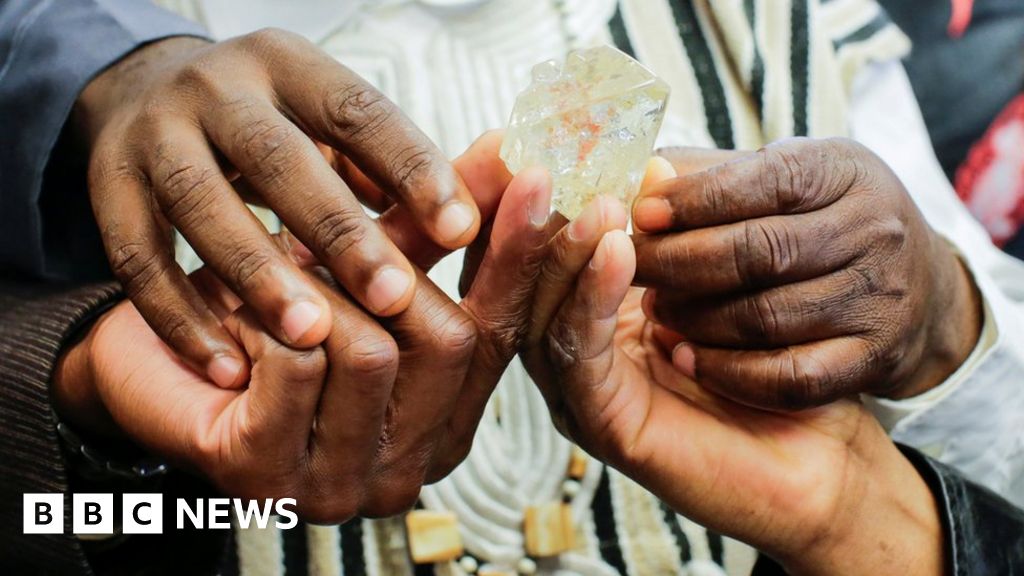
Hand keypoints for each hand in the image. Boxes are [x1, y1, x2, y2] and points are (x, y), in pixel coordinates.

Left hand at [53, 133, 553, 518]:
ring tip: (271, 293)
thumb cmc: (262, 321)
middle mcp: (404, 471)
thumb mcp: (357, 273)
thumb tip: (506, 158)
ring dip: (315, 296)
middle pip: (450, 343)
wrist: (146, 371)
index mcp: (440, 426)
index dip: (515, 253)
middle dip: (387, 273)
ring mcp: (338, 488)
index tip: (536, 177)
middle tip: (323, 244)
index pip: (500, 334)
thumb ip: (431, 232)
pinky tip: (237, 329)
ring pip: (372, 350)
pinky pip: (297, 363)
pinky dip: (263, 319)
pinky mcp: (267, 479)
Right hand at [74, 32, 481, 388]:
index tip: (464, 229)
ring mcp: (153, 136)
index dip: (411, 169)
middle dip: (339, 229)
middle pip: (279, 156)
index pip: (357, 110)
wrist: (146, 98)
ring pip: (202, 204)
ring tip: (310, 335)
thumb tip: (494, 191)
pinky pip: (136, 257)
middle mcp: (217, 88)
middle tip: (395, 295)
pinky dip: (180, 316)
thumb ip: (402, 171)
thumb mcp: (332, 135)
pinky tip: (227, 366)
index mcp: (288, 65)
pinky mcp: (105, 188)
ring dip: (258, 273)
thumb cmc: (273, 133)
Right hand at [520, 194, 943, 574]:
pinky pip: (582, 357)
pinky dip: (592, 300)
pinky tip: (617, 251)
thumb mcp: (722, 277)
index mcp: (590, 312)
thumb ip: (682, 231)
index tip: (531, 143)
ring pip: (544, 316)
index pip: (533, 251)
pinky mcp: (603, 426)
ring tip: (594, 202)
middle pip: (521, 283)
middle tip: (537, 164)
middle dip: (525, 221)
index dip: (523, 201)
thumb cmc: (772, 358)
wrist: (820, 451)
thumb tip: (650, 163)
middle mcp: (573, 351)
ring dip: (562, 254)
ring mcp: (581, 391)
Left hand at [631, 138, 981, 408]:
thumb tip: (643, 175)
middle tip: (628, 269)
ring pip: (766, 318)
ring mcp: (878, 300)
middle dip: (679, 263)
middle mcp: (872, 230)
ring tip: (655, 311)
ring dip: (695, 319)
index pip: (765, 179)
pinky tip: (687, 358)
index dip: (696, 199)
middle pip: (760, 252)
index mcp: (843, 170)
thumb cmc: (823, 219)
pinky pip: (791, 379)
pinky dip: (729, 373)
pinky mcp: (873, 360)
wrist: (920, 286)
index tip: (641, 214)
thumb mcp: (785, 175)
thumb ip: (711, 173)